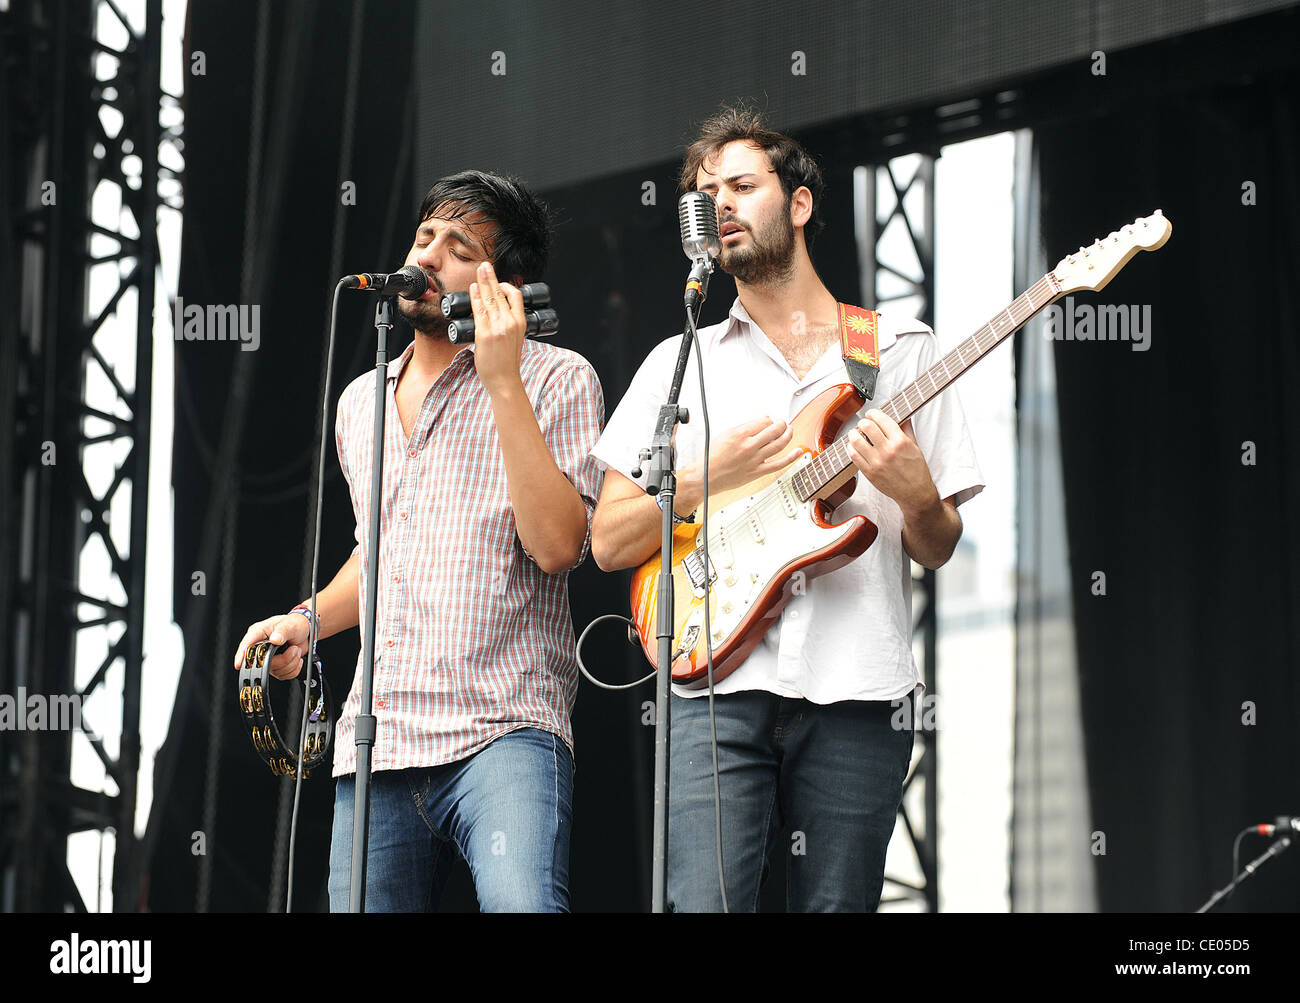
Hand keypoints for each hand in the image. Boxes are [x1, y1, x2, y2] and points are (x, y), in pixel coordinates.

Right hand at [233, 611, 311, 679]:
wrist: (305, 631)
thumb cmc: (294, 624)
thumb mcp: (290, 624)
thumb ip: (282, 631)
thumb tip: (275, 639)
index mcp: (259, 633)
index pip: (247, 645)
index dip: (242, 656)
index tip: (239, 665)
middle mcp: (261, 647)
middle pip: (264, 663)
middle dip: (283, 660)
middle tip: (293, 649)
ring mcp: (268, 659)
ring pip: (276, 671)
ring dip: (291, 663)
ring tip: (295, 650)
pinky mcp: (276, 667)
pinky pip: (284, 675)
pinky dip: (293, 669)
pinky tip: (295, 657)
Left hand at [468, 260, 525, 395]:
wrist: (504, 380)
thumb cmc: (507, 363)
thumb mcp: (515, 340)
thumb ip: (508, 325)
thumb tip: (497, 314)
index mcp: (520, 322)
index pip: (516, 296)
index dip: (506, 285)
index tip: (498, 282)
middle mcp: (510, 322)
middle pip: (500, 293)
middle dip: (491, 277)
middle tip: (485, 266)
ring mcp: (498, 327)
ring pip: (489, 298)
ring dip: (482, 282)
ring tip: (478, 271)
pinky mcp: (485, 333)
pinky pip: (479, 310)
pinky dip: (476, 297)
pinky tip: (473, 288)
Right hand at [690, 417, 804, 496]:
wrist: (705, 477)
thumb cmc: (711, 457)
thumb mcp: (725, 434)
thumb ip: (744, 428)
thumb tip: (760, 423)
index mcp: (740, 434)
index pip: (764, 421)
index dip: (769, 419)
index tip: (769, 420)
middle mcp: (749, 446)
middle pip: (775, 430)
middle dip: (781, 423)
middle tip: (782, 422)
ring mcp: (755, 460)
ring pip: (780, 444)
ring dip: (788, 434)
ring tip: (789, 430)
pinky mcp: (758, 472)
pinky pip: (779, 464)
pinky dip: (792, 457)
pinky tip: (798, 451)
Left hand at [847, 409, 939, 515]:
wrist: (915, 493)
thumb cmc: (916, 471)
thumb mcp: (915, 446)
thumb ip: (907, 429)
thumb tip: (904, 415)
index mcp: (900, 442)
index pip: (882, 419)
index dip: (874, 413)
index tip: (872, 414)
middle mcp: (888, 451)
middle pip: (867, 427)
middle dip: (863, 421)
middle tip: (864, 423)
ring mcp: (877, 462)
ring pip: (856, 440)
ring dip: (854, 433)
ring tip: (856, 433)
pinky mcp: (869, 472)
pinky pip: (853, 456)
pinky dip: (851, 448)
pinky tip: (854, 446)